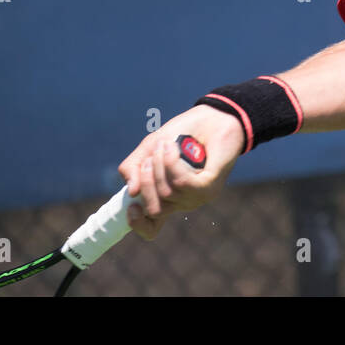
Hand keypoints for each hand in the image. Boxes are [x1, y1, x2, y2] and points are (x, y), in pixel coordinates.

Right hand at [117, 104, 245, 239]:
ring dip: (160, 165)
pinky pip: (182, 183)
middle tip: (151, 157)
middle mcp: (182, 202)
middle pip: (154, 209)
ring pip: (166, 193)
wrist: (214, 116)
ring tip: (166, 145)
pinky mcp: (210, 186)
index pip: (152, 228)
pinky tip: (173, 148)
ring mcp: (197, 197)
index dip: (138, 224)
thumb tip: (131, 192)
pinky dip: (172, 163)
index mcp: (167, 198)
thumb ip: (133, 168)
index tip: (131, 207)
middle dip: (146, 180)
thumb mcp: (149, 147)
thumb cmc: (182, 133)